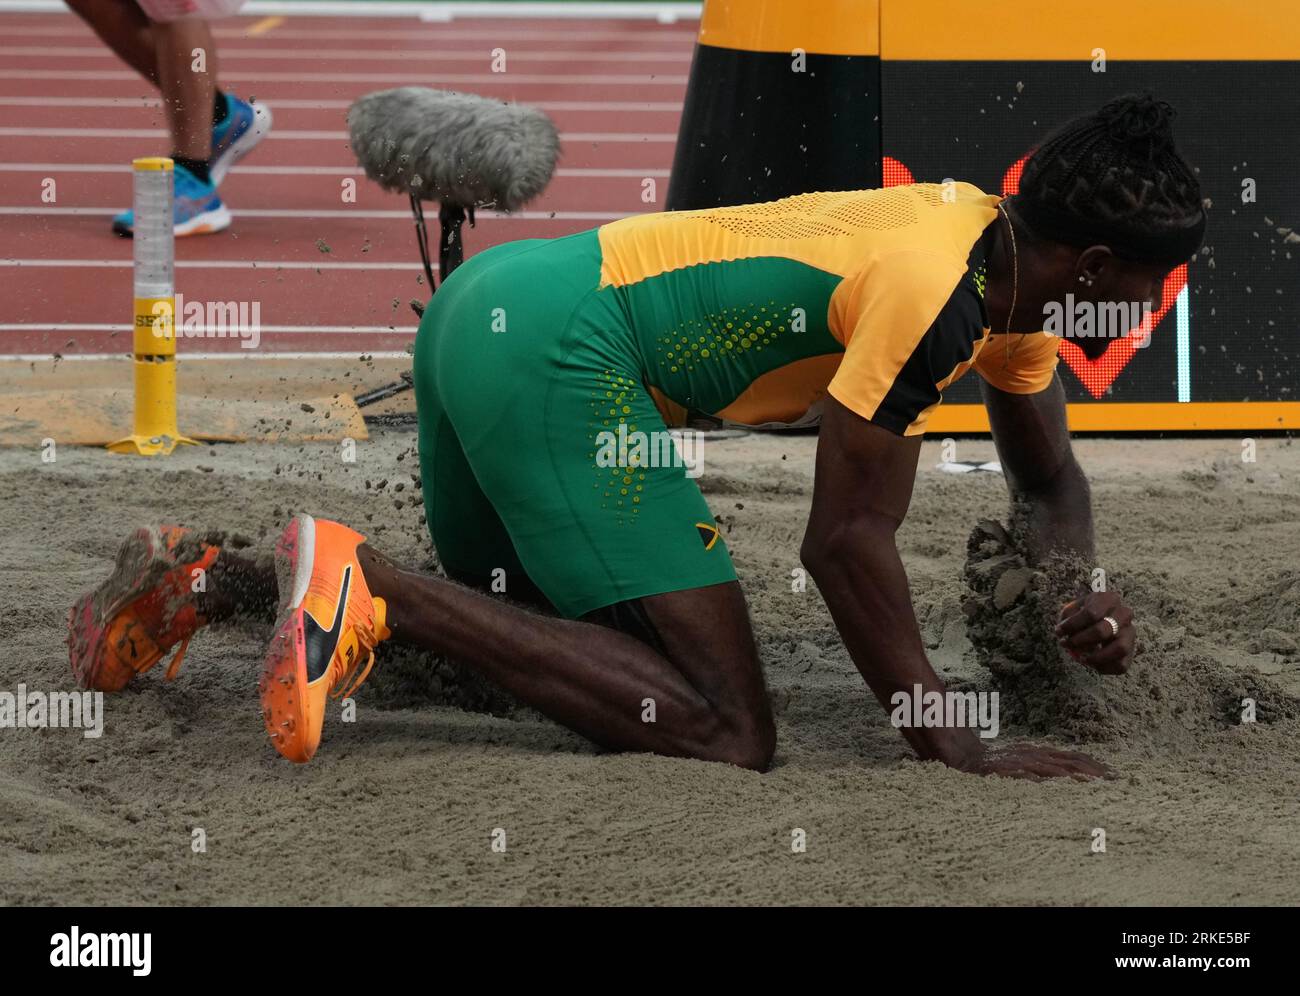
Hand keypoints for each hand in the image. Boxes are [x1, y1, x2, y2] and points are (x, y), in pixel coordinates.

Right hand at [958, 743, 1111, 780]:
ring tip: (1095, 784)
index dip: (1094, 764)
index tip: (1114, 774)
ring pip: (1055, 768)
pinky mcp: (1008, 770)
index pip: (1074, 756)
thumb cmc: (996, 763)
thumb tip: (1070, 776)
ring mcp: (1023, 762)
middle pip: (1070, 761)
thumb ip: (1044, 767)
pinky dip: (1045, 779)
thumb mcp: (1024, 761)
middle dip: (1094, 771)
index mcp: (1041, 752)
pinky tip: (1058, 786)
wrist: (964, 756)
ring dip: (1076, 776)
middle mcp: (1035, 755)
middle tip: (1115, 781)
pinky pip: (1029, 775)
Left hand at [1055, 590, 1134, 673]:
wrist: (1100, 618)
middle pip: (1103, 631)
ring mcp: (1130, 633)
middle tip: (1067, 644)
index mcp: (1109, 599)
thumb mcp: (1074, 608)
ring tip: (1082, 659)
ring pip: (1120, 649)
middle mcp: (1124, 614)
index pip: (1091, 613)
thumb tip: (1063, 632)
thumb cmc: (1083, 613)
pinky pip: (1122, 665)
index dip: (1072, 625)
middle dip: (1080, 641)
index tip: (1058, 632)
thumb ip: (1068, 617)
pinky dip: (1104, 667)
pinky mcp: (1131, 650)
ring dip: (1097, 657)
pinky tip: (1091, 663)